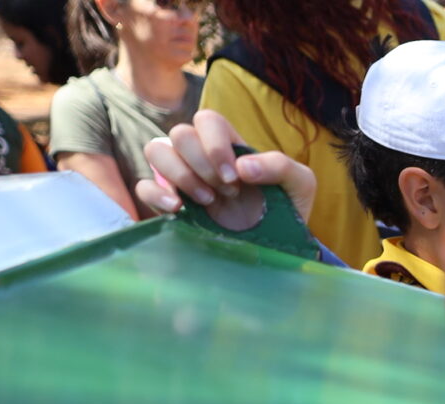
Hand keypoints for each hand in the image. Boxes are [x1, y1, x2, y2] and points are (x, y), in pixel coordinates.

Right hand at [135, 109, 315, 228]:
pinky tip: (179, 209)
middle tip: (228, 192)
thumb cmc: (289, 207)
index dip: (215, 144)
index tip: (236, 177)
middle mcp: (201, 155)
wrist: (280, 243)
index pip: (207, 119)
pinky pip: (144, 186)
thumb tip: (243, 168)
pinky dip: (156, 194)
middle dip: (203, 165)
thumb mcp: (300, 183)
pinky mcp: (171, 202)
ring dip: (182, 176)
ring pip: (156, 151)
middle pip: (179, 134)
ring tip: (209, 201)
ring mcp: (183, 177)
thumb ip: (281, 165)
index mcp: (228, 144)